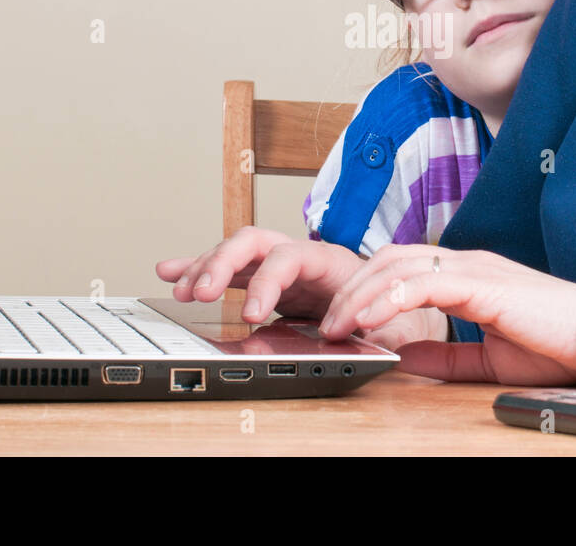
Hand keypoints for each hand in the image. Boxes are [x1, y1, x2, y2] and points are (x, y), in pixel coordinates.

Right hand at [155, 227, 447, 347]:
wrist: (404, 309)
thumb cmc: (400, 314)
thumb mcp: (398, 325)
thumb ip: (378, 327)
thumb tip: (354, 334)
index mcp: (334, 262)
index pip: (291, 257)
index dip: (268, 282)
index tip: (253, 313)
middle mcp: (303, 257)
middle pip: (256, 242)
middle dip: (224, 263)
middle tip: (202, 292)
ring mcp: (284, 268)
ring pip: (237, 253)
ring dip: (205, 266)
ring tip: (181, 286)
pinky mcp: (270, 283)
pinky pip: (232, 271)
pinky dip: (201, 270)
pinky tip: (172, 272)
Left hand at [317, 245, 575, 385]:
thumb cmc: (555, 345)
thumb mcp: (487, 358)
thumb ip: (445, 356)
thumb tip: (404, 356)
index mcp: (466, 275)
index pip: (400, 269)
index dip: (365, 290)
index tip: (341, 323)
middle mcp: (465, 263)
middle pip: (389, 260)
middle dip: (351, 290)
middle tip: (326, 325)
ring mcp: (474, 267)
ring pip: (399, 267)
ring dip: (362, 295)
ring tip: (338, 325)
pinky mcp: (484, 282)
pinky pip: (426, 283)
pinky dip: (391, 298)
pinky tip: (371, 319)